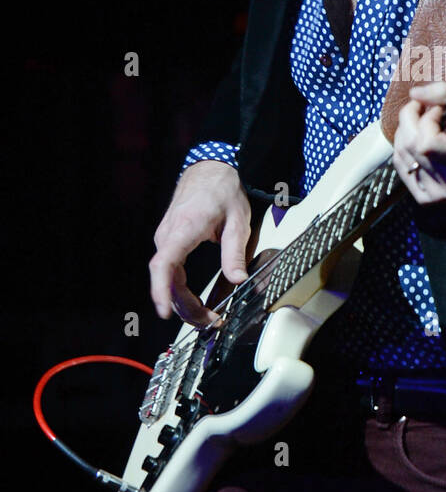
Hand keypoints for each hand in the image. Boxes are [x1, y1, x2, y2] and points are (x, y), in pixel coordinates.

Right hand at [149, 161, 250, 323]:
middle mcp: (169, 234)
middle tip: (210, 322)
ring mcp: (166, 237)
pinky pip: (169, 270)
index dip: (161, 290)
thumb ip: (235, 252)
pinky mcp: (170, 240)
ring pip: (167, 277)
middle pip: (167, 279)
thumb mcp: (238, 220)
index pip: (164, 264)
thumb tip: (238, 280)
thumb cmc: (223, 190)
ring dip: (183, 301)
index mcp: (185, 228)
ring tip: (206, 317)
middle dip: (185, 307)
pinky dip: (180, 289)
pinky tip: (194, 301)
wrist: (211, 168)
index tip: (164, 312)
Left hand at [392, 81, 445, 204]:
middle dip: (409, 118)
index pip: (427, 141)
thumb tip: (414, 93)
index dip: (427, 119)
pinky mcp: (426, 199)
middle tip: (421, 107)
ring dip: (405, 130)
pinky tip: (417, 139)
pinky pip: (401, 166)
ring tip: (420, 122)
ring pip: (401, 154)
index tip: (439, 109)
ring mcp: (436, 194)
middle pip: (409, 146)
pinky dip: (404, 147)